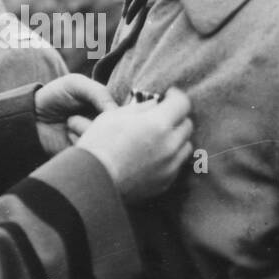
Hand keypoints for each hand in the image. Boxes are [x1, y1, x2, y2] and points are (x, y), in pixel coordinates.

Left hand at [35, 75, 117, 155]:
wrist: (31, 116)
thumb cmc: (54, 96)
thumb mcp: (75, 84)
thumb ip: (99, 92)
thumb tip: (116, 112)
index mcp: (107, 107)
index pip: (125, 112)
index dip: (116, 111)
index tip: (103, 108)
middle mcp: (104, 125)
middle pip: (116, 128)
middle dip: (98, 119)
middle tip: (78, 112)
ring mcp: (94, 140)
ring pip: (102, 140)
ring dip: (83, 127)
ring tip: (69, 121)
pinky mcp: (84, 153)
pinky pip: (89, 150)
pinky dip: (77, 139)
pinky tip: (67, 133)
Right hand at [75, 87, 192, 201]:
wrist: (91, 182)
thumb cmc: (98, 145)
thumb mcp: (114, 116)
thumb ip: (140, 107)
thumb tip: (155, 104)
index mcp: (157, 124)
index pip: (182, 103)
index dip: (175, 96)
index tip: (167, 95)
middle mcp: (169, 146)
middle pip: (187, 124)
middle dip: (176, 117)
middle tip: (161, 116)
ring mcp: (169, 166)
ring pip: (186, 146)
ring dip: (176, 138)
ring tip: (159, 137)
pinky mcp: (165, 182)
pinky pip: (176, 165)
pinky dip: (170, 157)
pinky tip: (153, 155)